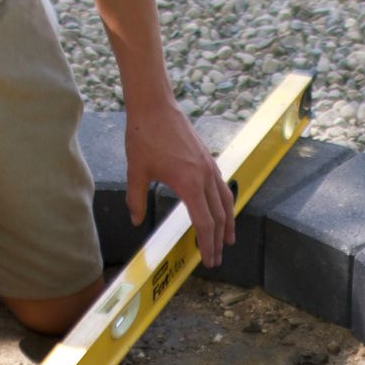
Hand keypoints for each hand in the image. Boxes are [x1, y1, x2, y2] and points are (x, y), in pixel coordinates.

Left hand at [125, 97, 234, 266]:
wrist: (154, 105)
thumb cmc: (144, 135)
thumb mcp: (136, 171)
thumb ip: (136, 199)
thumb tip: (135, 221)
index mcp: (188, 183)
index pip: (204, 222)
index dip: (207, 244)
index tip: (207, 259)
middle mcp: (204, 176)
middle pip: (219, 215)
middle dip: (219, 239)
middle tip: (216, 258)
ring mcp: (209, 165)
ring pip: (225, 200)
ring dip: (228, 222)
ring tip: (229, 239)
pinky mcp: (207, 157)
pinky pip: (222, 185)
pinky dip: (224, 202)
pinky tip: (221, 207)